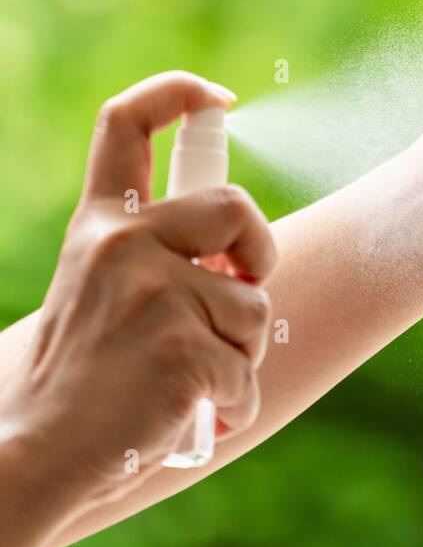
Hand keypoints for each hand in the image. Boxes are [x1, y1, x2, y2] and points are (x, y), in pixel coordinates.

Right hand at [0, 73, 276, 512]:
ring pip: (253, 304)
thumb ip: (152, 258)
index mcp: (99, 225)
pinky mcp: (183, 349)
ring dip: (241, 352)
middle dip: (259, 251)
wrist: (38, 454)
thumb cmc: (80, 382)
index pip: (127, 122)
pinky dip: (234, 404)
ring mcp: (153, 293)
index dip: (177, 91)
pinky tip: (195, 419)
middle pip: (235, 205)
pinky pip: (245, 371)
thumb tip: (237, 259)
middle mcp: (123, 244)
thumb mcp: (98, 292)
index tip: (216, 96)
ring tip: (193, 383)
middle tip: (243, 291)